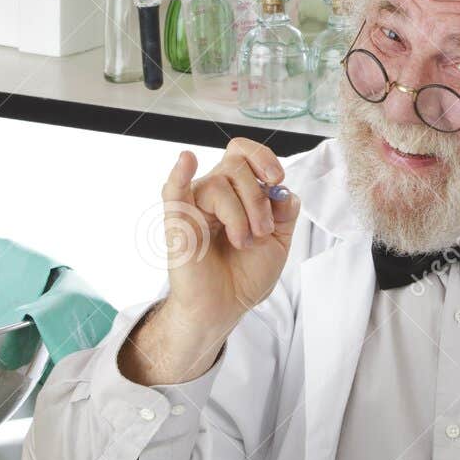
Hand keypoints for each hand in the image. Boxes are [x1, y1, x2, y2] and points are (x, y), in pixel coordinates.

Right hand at [121, 139, 300, 384]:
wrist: (225, 307)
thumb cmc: (246, 274)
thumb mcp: (279, 241)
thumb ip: (285, 212)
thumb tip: (282, 190)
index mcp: (236, 191)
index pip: (243, 153)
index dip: (262, 158)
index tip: (276, 180)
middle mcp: (213, 193)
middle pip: (236, 166)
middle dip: (257, 199)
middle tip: (261, 232)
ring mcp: (194, 205)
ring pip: (219, 184)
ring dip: (240, 216)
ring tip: (242, 242)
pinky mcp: (178, 223)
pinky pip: (174, 190)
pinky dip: (180, 173)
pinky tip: (187, 159)